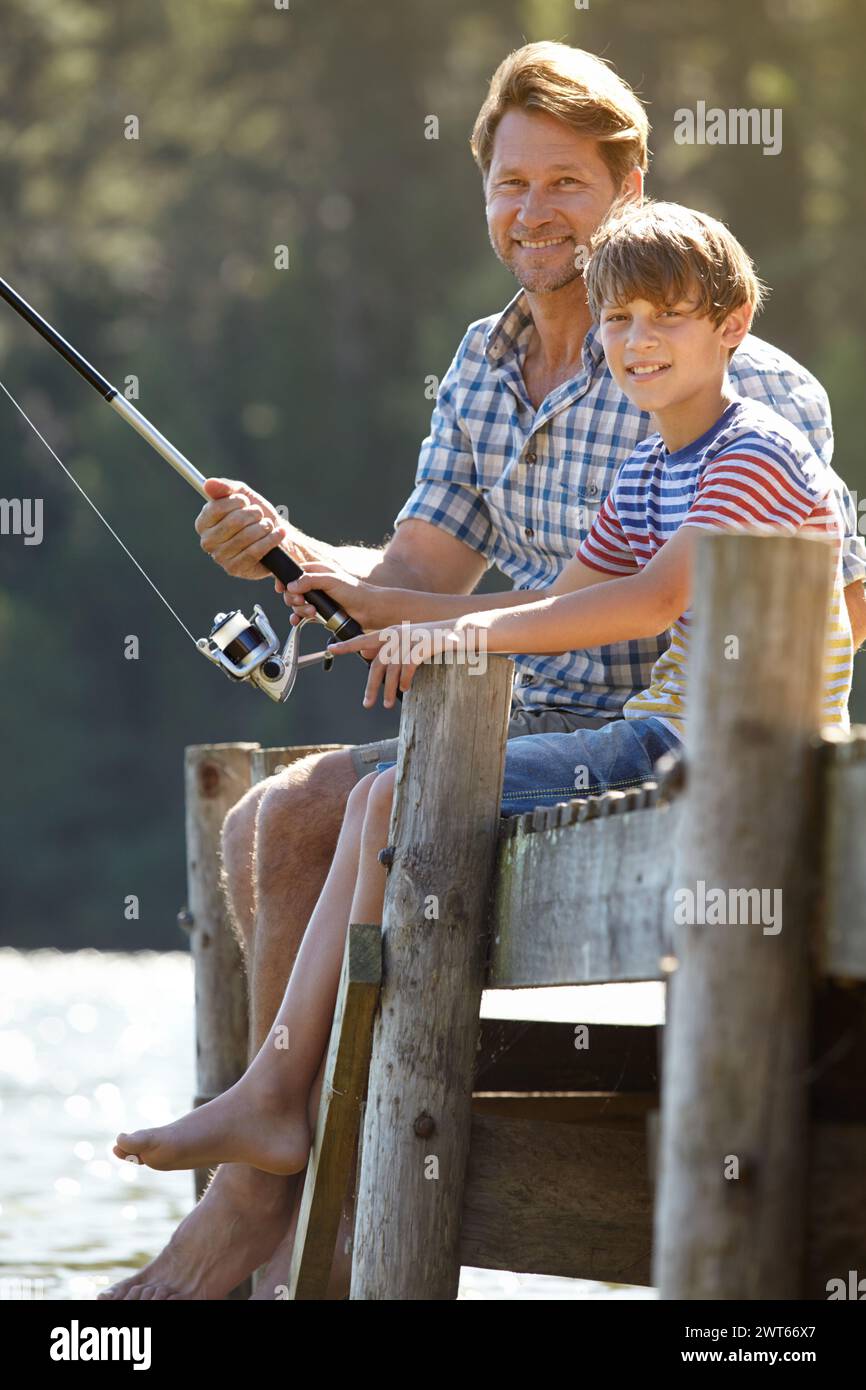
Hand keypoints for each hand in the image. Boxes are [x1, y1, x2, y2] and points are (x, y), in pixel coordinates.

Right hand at [195, 478, 312, 578]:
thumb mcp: (243, 496)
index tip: (246, 501)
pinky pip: (254, 552)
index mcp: (204, 523)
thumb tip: (208, 484)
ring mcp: (220, 557)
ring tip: (268, 525)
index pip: (215, 508)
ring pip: (245, 537)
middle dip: (253, 514)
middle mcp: (208, 541)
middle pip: (233, 522)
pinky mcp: (235, 569)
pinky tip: (277, 534)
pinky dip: (270, 540)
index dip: (235, 502)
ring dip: (263, 527)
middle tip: (260, 514)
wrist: (275, 537)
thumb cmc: (255, 516)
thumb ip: (226, 488)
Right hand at [277, 560, 373, 628]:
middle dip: (294, 598)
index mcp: (317, 571)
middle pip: (292, 590)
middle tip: (302, 601)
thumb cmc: (355, 592)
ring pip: (297, 604)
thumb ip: (309, 580)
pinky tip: (298, 620)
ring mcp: (317, 599)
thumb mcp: (331, 580)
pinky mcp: (319, 612)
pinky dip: (298, 618)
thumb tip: (291, 585)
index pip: (294, 572)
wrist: (369, 610)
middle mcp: (315, 584)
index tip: (281, 588)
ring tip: (312, 612)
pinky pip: (302, 615)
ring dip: (300, 609)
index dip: (285, 580)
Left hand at [329, 620, 468, 708]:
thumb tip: (367, 656)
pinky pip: (409, 666)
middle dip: (371, 685)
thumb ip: (390, 649)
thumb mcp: (410, 643)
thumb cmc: (436, 641)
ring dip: (389, 688)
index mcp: (393, 631)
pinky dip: (406, 680)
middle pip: (378, 662)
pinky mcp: (425, 644)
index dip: (348, 645)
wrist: (463, 631)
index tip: (331, 649)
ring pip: (392, 667)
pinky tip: (406, 690)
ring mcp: (412, 638)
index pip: (365, 639)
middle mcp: (399, 633)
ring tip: (388, 704)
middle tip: (366, 703)